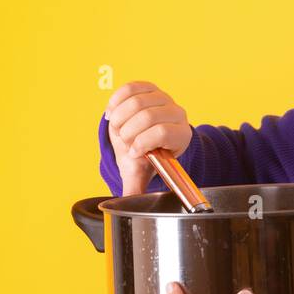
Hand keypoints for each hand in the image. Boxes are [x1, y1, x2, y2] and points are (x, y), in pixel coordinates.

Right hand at [104, 81, 193, 195]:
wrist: (142, 135)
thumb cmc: (143, 155)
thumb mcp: (141, 172)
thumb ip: (135, 188)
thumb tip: (128, 206)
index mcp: (180, 136)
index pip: (163, 133)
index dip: (142, 143)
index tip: (132, 153)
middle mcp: (177, 114)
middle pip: (148, 116)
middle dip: (128, 132)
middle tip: (123, 141)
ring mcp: (163, 97)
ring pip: (137, 100)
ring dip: (120, 117)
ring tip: (117, 128)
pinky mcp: (149, 87)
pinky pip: (130, 87)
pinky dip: (116, 100)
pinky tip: (113, 113)